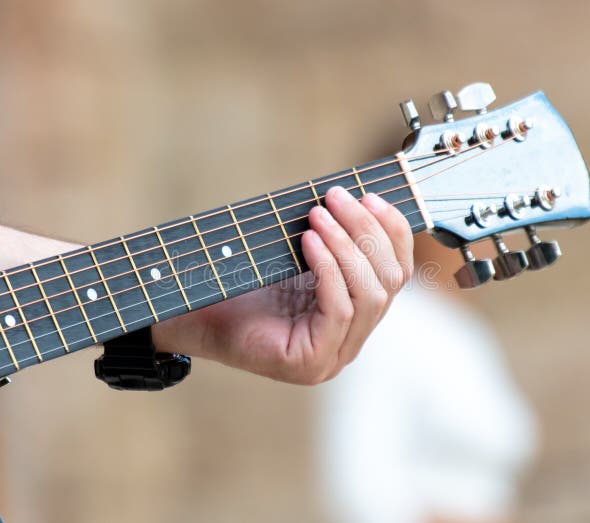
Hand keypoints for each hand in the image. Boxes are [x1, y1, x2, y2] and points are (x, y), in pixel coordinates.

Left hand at [151, 186, 413, 383]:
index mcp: (354, 316)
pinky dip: (328, 269)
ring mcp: (333, 358)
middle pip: (388, 282)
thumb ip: (334, 240)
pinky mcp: (310, 364)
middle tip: (338, 197)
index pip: (396, 274)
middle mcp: (350, 341)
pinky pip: (338, 309)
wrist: (193, 314)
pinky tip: (308, 240)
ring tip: (319, 215)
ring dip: (347, 246)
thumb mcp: (298, 257)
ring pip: (370, 296)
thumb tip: (362, 197)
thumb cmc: (242, 284)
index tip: (372, 195)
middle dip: (367, 232)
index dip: (392, 232)